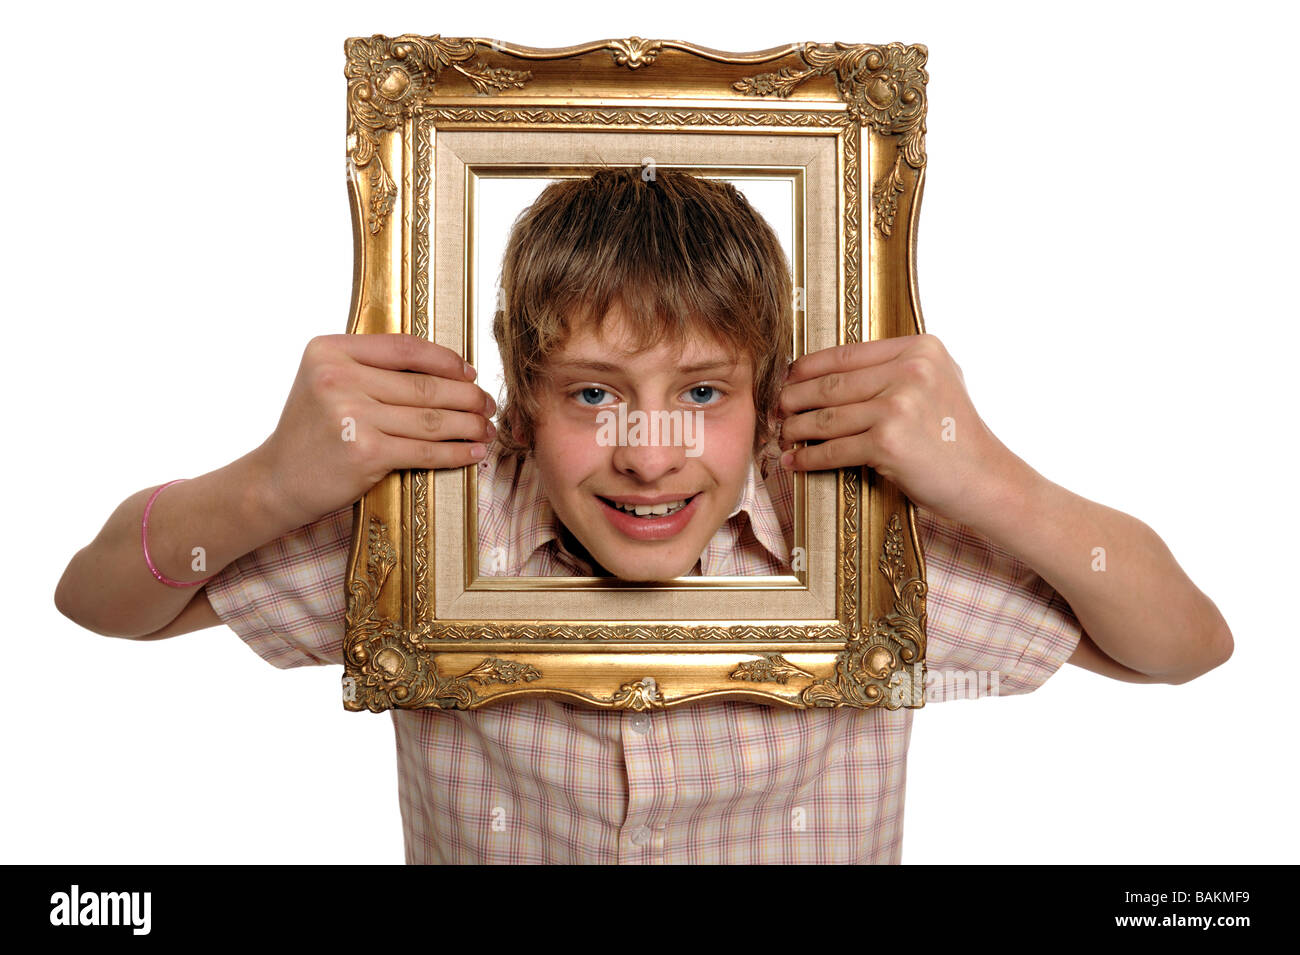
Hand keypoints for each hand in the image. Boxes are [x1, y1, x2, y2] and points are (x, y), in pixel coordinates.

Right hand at [253, 334, 495, 527]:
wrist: (276, 481)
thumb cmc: (312, 432)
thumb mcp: (327, 383)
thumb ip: (371, 368)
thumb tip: (445, 367)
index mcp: (330, 351)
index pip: (405, 348)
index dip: (446, 360)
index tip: (470, 372)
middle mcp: (337, 379)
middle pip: (424, 385)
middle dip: (467, 396)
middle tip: (488, 404)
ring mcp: (351, 416)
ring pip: (431, 418)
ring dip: (468, 424)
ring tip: (487, 428)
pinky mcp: (365, 453)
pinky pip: (425, 450)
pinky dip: (456, 452)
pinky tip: (474, 451)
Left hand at [776, 333, 1023, 525]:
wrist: (986, 479)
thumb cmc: (956, 436)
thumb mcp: (938, 382)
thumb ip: (896, 368)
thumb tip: (834, 369)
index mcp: (919, 349)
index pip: (846, 354)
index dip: (808, 368)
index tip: (787, 378)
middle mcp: (910, 371)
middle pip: (831, 384)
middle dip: (794, 398)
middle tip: (775, 409)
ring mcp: (899, 406)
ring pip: (827, 416)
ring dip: (795, 428)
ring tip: (781, 434)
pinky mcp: (888, 442)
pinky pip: (834, 448)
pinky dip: (809, 458)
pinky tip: (795, 461)